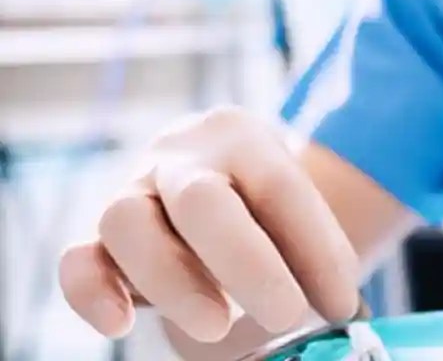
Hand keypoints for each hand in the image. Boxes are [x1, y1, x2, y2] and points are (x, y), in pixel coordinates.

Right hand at [59, 108, 360, 342]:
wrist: (212, 184)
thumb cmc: (263, 208)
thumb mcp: (294, 210)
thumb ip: (314, 254)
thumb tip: (341, 311)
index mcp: (241, 138)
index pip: (281, 188)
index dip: (316, 250)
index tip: (342, 303)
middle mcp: (179, 156)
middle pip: (201, 200)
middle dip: (247, 263)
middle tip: (286, 315)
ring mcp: (130, 190)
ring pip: (128, 224)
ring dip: (174, 283)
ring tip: (217, 327)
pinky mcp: (95, 235)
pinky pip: (78, 259)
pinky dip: (93, 294)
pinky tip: (122, 325)